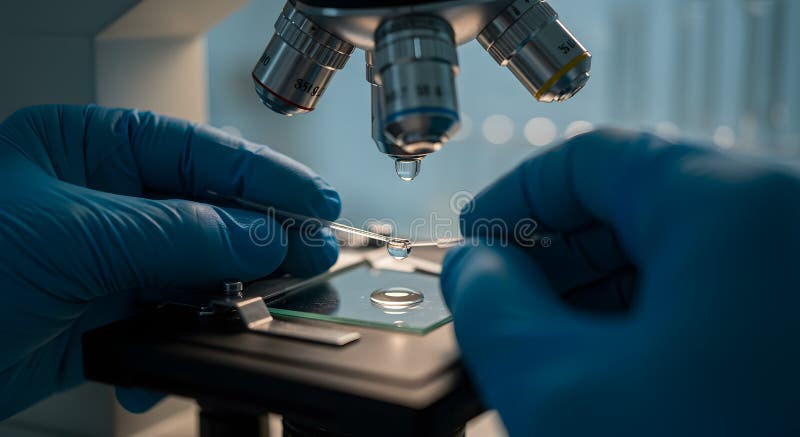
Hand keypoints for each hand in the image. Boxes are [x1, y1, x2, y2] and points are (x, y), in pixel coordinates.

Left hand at [0, 105, 340, 418]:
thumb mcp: (73, 234)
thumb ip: (178, 234)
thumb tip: (259, 236)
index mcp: (87, 150)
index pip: (197, 152)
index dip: (264, 176)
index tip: (314, 201)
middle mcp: (104, 201)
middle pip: (209, 212)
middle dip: (264, 236)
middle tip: (314, 254)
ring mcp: (108, 262)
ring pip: (198, 271)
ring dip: (236, 295)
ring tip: (280, 304)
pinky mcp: (105, 317)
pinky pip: (170, 322)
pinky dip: (186, 341)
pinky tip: (187, 351)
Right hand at [441, 130, 799, 435]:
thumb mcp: (566, 393)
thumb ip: (494, 311)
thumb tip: (476, 269)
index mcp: (731, 206)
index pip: (590, 161)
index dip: (514, 200)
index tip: (475, 247)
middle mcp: (787, 225)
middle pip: (637, 205)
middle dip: (556, 258)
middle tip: (506, 312)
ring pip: (680, 261)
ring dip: (604, 300)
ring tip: (558, 359)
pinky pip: (722, 304)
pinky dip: (659, 331)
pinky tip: (626, 382)